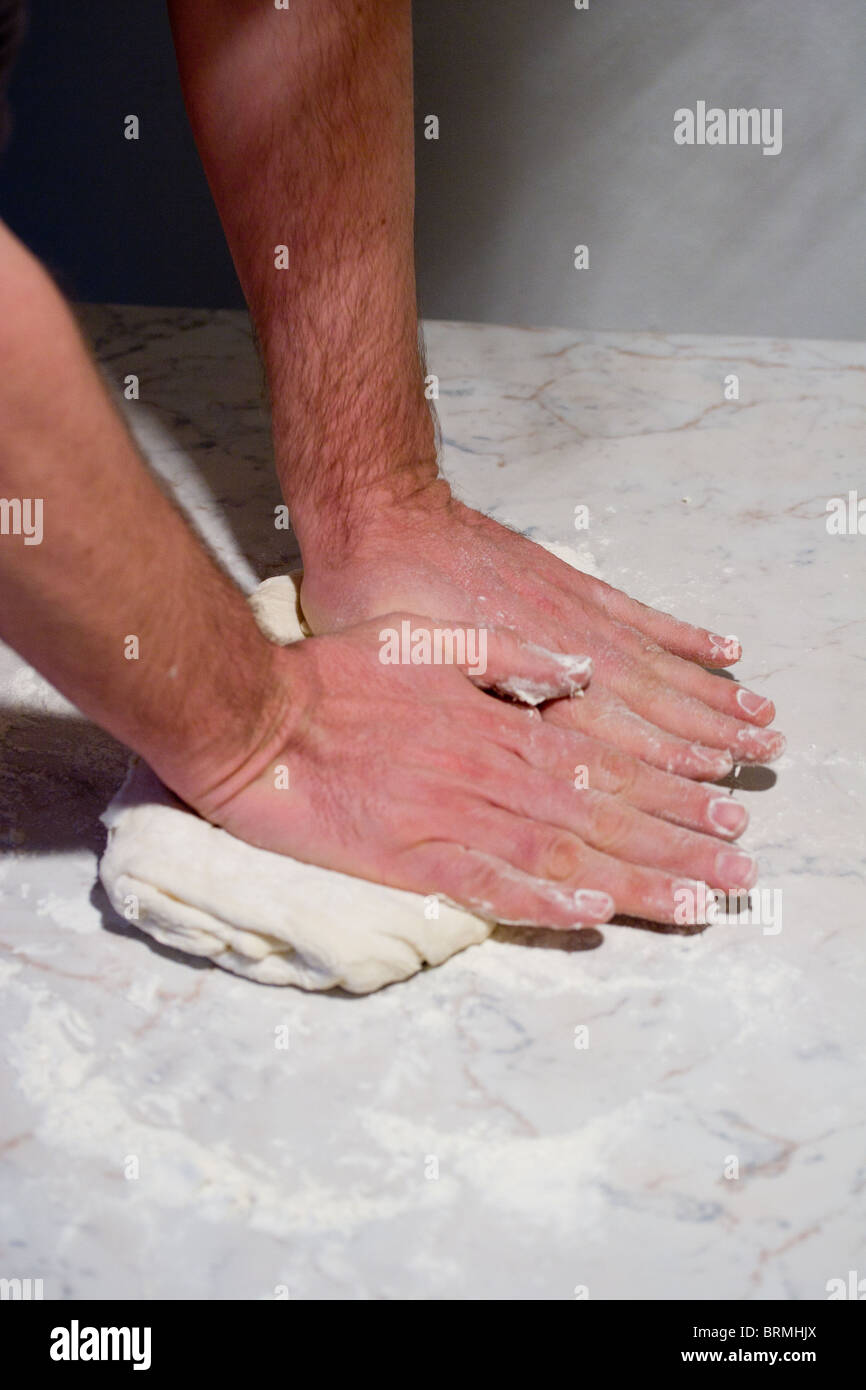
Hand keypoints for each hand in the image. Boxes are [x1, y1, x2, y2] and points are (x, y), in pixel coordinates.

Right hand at [184, 615, 758, 928]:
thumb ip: (509, 656)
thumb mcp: (429, 637)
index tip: (721, 812)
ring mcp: (449, 817)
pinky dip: (541, 902)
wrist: (256, 718)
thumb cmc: (336, 674)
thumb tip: (581, 671)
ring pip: (559, 853)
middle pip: (599, 814)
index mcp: (496, 721)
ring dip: (633, 880)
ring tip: (695, 902)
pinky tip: (591, 916)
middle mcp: (486, 771)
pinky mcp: (407, 858)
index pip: (603, 762)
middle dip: (674, 843)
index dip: (668, 791)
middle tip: (735, 869)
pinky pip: (485, 885)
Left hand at [298, 483, 784, 778]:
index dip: (664, 779)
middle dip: (708, 751)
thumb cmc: (378, 602)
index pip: (611, 748)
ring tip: (762, 724)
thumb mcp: (409, 674)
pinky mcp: (574, 584)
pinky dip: (688, 637)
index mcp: (524, 688)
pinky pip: (645, 617)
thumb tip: (528, 757)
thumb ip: (472, 715)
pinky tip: (726, 652)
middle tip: (758, 776)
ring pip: (661, 671)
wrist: (382, 516)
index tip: (712, 798)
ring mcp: (575, 617)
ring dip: (714, 701)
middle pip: (653, 716)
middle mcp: (564, 657)